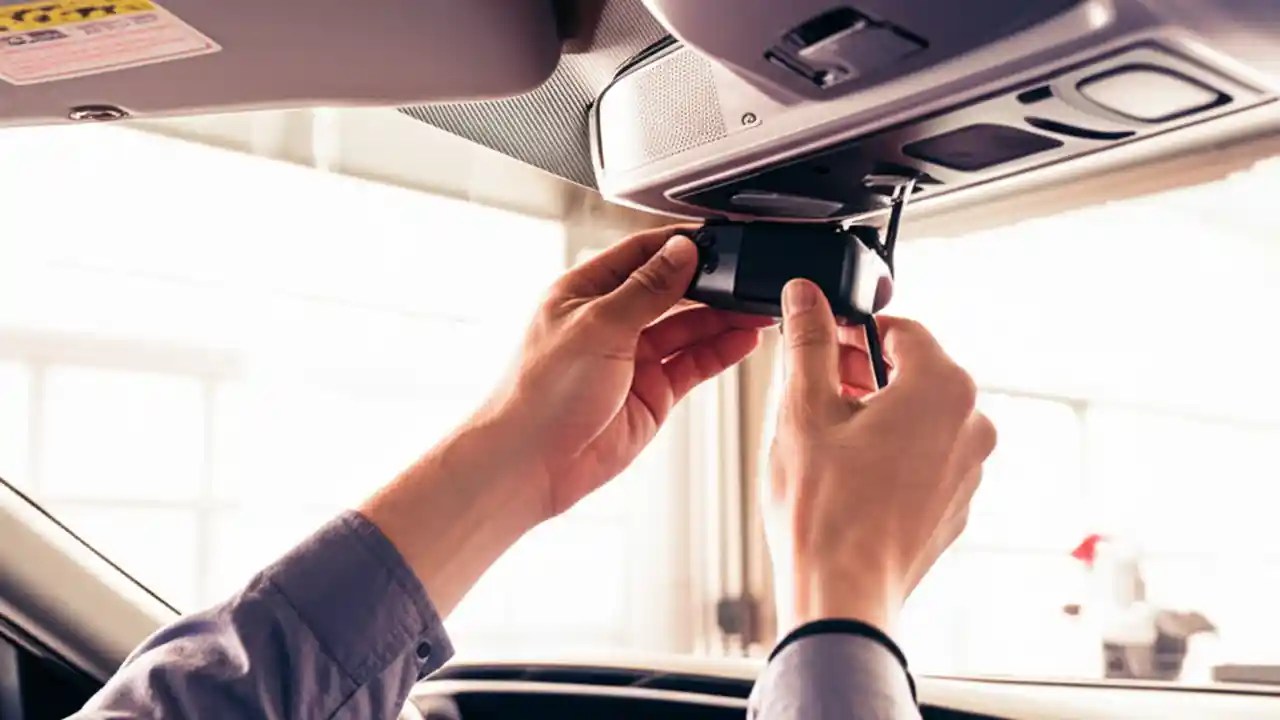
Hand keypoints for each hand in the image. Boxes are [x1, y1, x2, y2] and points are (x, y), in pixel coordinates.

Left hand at [362, 225, 770, 614]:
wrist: (529, 465)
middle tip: (748, 277)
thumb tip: (681, 252)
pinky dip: (720, 352)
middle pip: (671, 290)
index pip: (641, 252)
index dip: (680, 245)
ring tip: (758, 308)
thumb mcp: (598, 326)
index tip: (719, 240)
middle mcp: (610, 321)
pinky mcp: (650, 393)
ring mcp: (632, 359)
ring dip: (722, 317)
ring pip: (688, 328)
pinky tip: (743, 340)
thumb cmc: (539, 395)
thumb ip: (646, 290)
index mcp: (585, 292)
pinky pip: (692, 365)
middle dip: (711, 283)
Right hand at [765, 279, 995, 636]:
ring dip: (877, 412)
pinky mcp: (955, 505)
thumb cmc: (826, 508)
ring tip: (826, 433)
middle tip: (815, 384)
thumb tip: (806, 296)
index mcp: (944, 388)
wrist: (843, 593)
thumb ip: (809, 342)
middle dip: (863, 371)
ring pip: (920, 417)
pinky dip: (891, 452)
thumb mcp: (804, 408)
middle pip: (914, 372)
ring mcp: (969, 469)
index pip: (900, 330)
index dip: (852, 330)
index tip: (821, 340)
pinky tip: (847, 472)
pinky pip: (925, 458)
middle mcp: (971, 425)